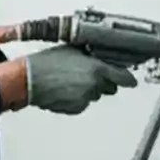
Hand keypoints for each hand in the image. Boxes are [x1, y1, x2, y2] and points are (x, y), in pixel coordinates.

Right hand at [23, 45, 137, 114]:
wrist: (28, 79)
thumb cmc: (46, 62)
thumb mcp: (73, 50)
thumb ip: (92, 56)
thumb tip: (101, 56)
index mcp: (97, 68)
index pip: (123, 77)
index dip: (127, 79)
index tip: (131, 80)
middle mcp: (94, 85)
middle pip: (110, 87)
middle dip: (103, 82)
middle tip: (88, 75)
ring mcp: (85, 98)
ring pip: (95, 95)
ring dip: (89, 90)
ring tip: (70, 81)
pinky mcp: (76, 108)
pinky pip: (82, 104)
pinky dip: (77, 99)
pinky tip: (64, 90)